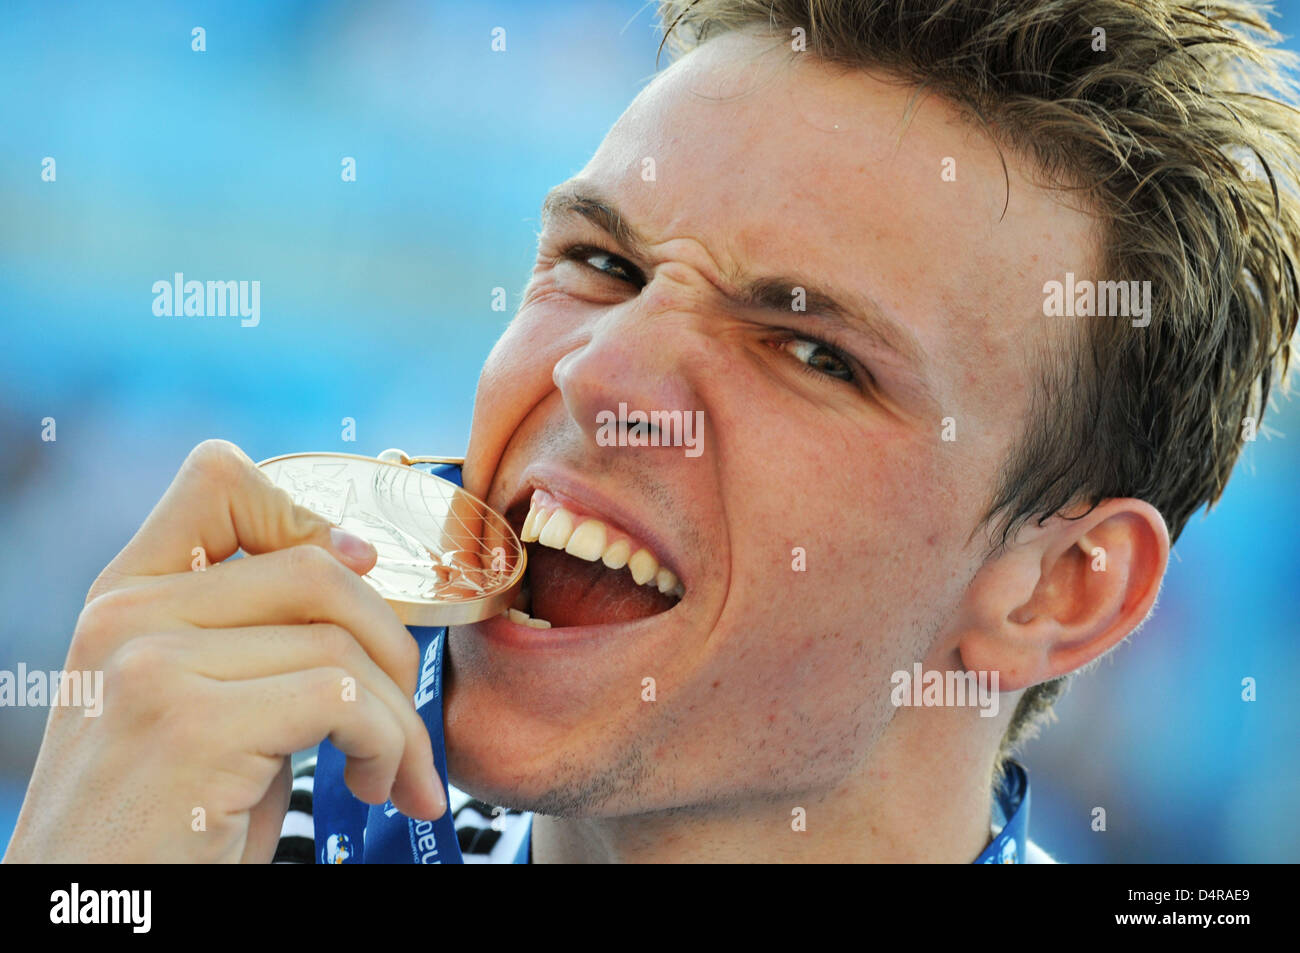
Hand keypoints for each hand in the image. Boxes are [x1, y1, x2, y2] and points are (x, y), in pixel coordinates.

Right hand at [2, 439, 445, 862]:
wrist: (88, 921)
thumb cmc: (164, 828)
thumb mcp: (199, 708)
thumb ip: (255, 635)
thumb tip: (360, 554)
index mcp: (124, 597)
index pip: (220, 478)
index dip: (310, 515)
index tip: (362, 573)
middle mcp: (127, 616)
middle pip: (318, 567)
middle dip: (393, 644)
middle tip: (400, 720)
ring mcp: (150, 666)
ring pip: (343, 644)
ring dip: (399, 719)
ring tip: (391, 773)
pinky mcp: (189, 727)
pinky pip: (344, 702)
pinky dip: (389, 747)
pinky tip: (375, 787)